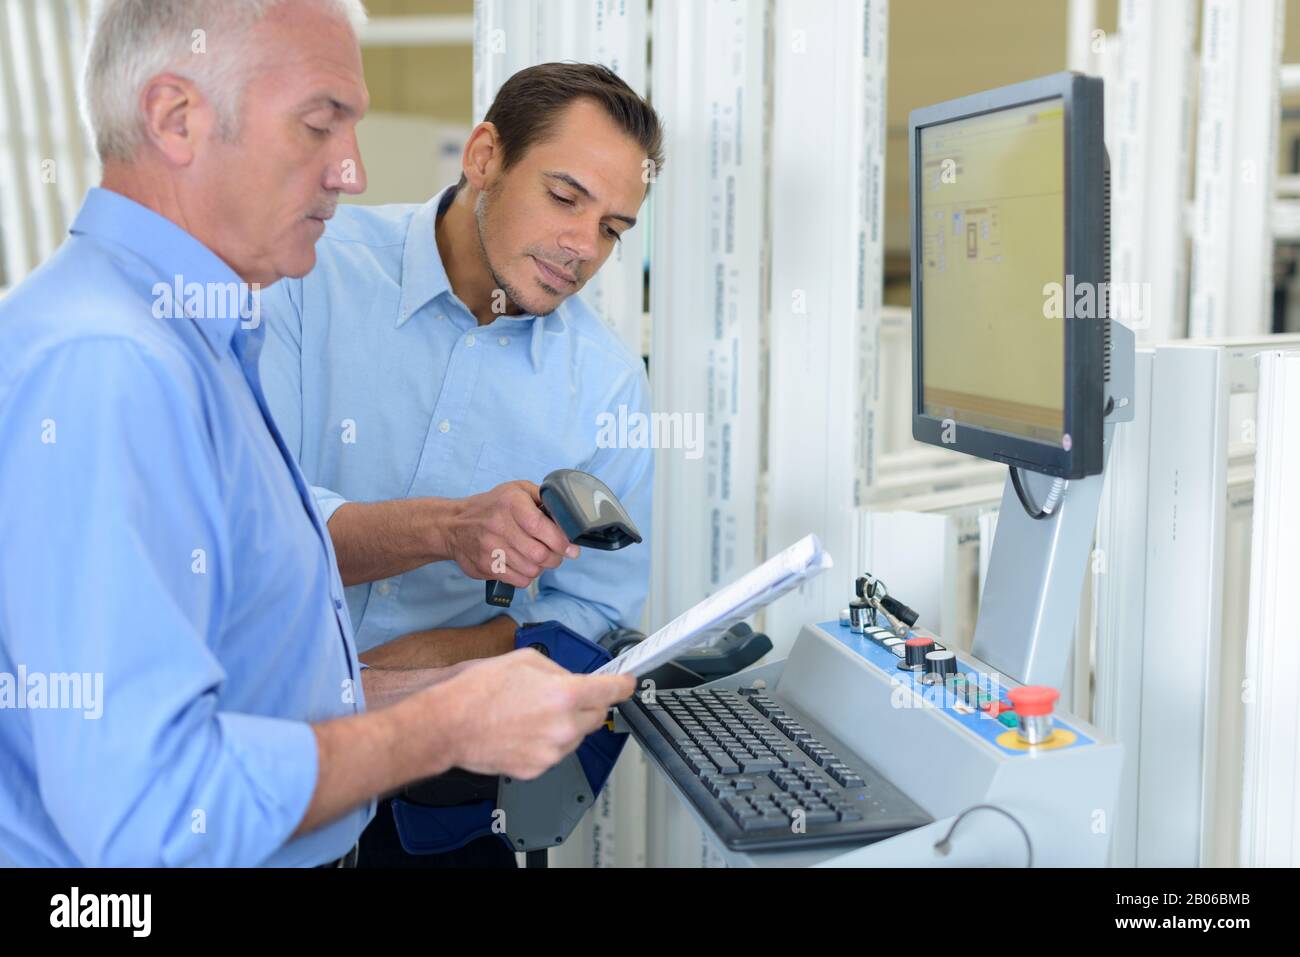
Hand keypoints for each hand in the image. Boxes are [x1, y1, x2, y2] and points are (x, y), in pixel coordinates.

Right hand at [416, 648, 634, 779]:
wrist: (448, 726)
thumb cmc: (478, 691)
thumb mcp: (523, 660)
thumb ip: (557, 670)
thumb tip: (571, 679)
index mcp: (564, 694)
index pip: (611, 691)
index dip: (622, 685)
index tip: (626, 684)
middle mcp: (563, 726)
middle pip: (597, 716)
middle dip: (588, 704)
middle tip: (564, 696)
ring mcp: (551, 751)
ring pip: (576, 736)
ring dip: (566, 724)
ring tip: (532, 714)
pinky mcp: (538, 769)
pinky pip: (555, 753)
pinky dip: (547, 742)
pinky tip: (523, 730)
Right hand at [442, 480, 578, 586]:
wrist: (453, 525)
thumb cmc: (491, 506)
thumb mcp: (515, 489)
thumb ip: (542, 496)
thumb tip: (565, 513)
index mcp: (511, 503)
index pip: (542, 527)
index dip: (561, 541)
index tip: (571, 548)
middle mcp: (499, 526)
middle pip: (540, 554)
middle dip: (555, 557)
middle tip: (557, 553)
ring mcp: (490, 549)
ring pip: (532, 570)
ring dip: (541, 567)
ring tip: (539, 558)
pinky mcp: (485, 566)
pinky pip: (519, 580)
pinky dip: (527, 576)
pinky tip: (524, 565)